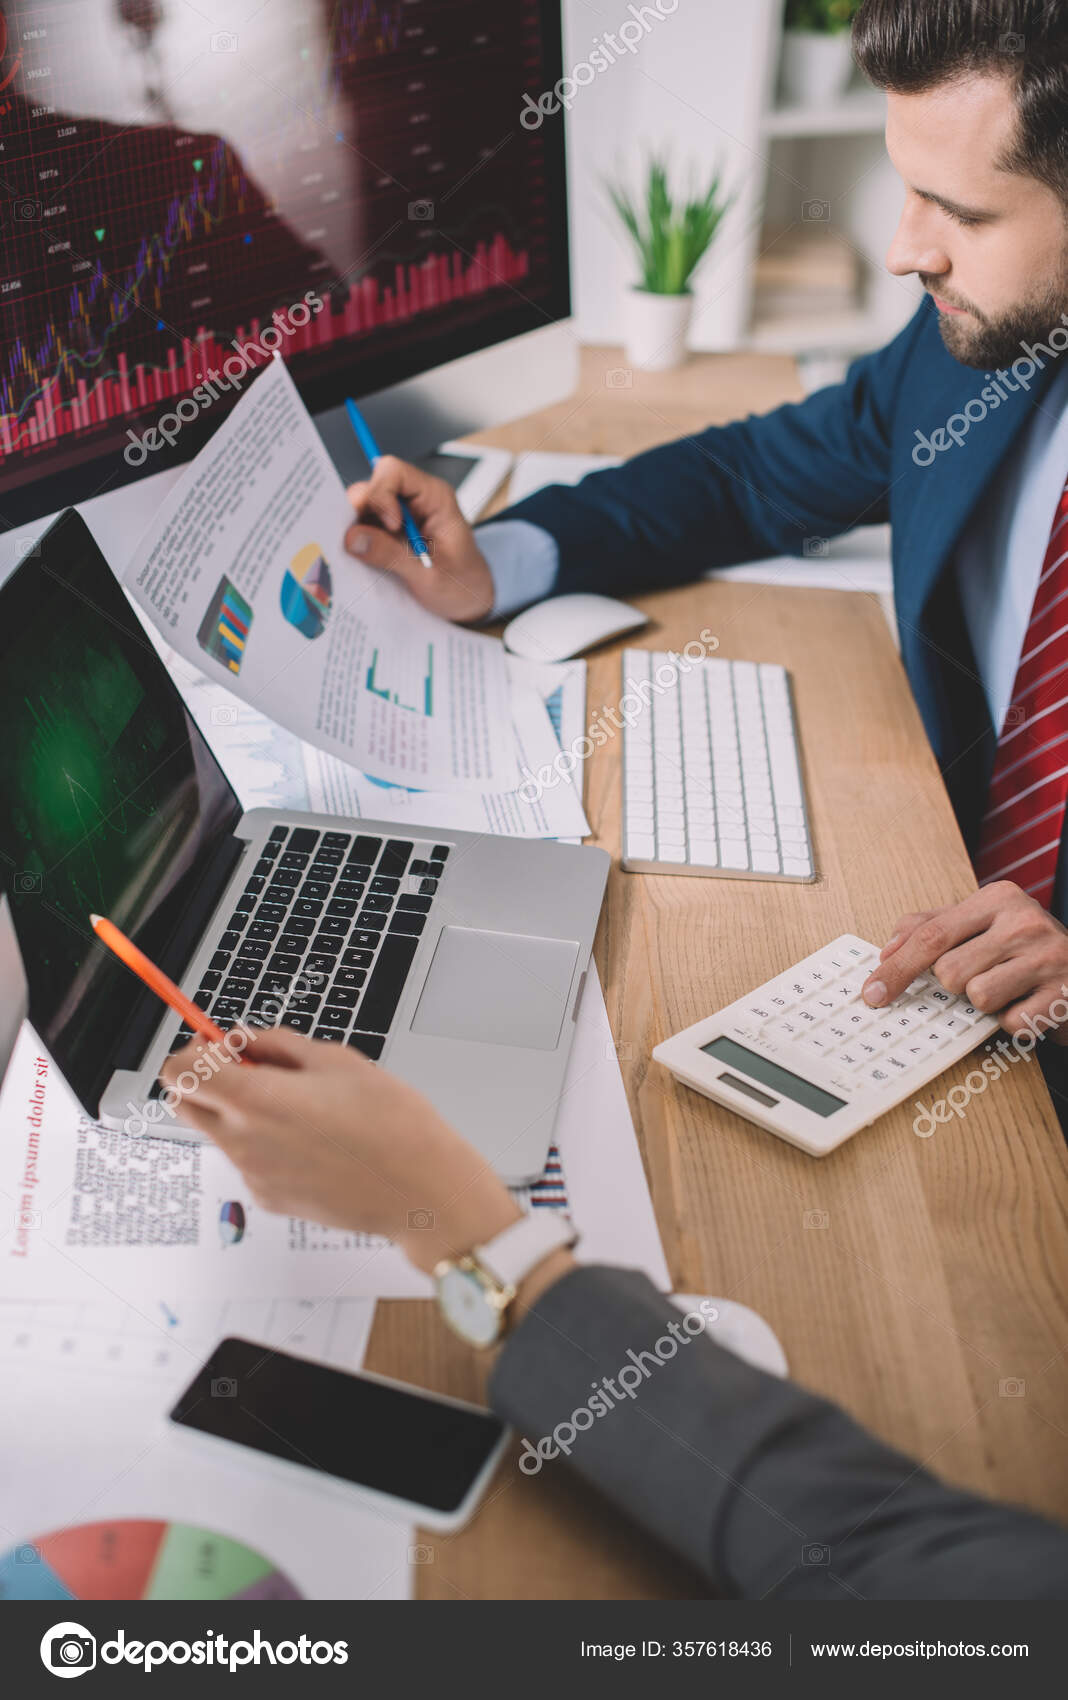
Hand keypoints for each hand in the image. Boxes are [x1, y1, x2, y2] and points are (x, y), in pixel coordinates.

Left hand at [160, 1026, 521, 1271]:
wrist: (421, 1190)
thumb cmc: (392, 1124)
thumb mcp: (338, 1060)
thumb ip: (279, 1044)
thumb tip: (245, 1039)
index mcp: (255, 1099)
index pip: (180, 1072)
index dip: (193, 1050)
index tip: (218, 1044)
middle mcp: (243, 1141)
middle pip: (183, 1105)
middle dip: (203, 1081)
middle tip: (246, 1067)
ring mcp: (252, 1175)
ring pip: (219, 1132)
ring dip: (239, 1111)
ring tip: (300, 1104)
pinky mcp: (269, 1198)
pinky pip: (249, 1160)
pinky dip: (265, 1143)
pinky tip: (313, 1139)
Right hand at [345, 456, 495, 622]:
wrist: (468, 601)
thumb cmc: (462, 584)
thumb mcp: (429, 576)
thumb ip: (391, 555)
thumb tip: (353, 538)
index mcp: (434, 497)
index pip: (394, 472)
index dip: (381, 494)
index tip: (389, 527)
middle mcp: (415, 500)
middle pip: (373, 486)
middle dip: (362, 513)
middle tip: (361, 543)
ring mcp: (400, 515)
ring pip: (365, 507)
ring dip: (359, 530)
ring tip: (367, 557)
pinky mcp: (389, 532)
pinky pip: (365, 527)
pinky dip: (359, 541)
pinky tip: (366, 560)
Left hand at [861, 881, 1067, 1042]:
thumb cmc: (1026, 950)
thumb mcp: (981, 925)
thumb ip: (930, 927)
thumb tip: (886, 950)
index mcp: (997, 898)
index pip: (930, 935)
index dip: (897, 967)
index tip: (873, 992)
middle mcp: (1024, 921)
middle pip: (950, 971)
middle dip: (956, 985)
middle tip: (982, 976)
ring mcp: (1048, 957)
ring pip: (978, 996)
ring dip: (986, 1003)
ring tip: (1008, 989)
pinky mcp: (1064, 995)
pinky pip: (1011, 1022)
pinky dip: (1013, 1021)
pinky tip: (1028, 1004)